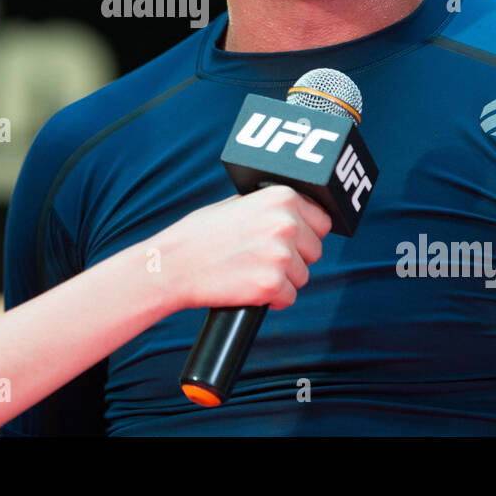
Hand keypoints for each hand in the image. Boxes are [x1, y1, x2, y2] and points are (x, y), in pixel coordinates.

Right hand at [149, 186, 331, 311]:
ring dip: (282, 279)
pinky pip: (289, 297)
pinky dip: (272, 298)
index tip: (293, 241)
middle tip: (263, 258)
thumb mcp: (237, 204)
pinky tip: (249, 287)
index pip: (322, 220)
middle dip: (295, 258)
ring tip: (251, 271)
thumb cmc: (199, 235)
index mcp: (281, 197)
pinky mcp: (272, 284)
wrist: (173, 265)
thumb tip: (296, 213)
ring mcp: (281, 254)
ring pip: (302, 276)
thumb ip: (270, 207)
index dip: (307, 233)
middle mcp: (286, 222)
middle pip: (315, 250)